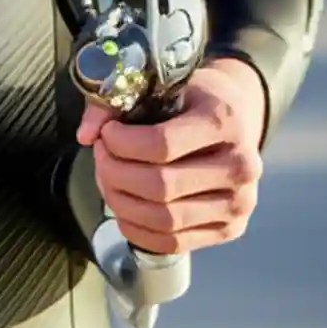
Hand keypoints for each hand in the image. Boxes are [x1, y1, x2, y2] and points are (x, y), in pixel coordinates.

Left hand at [76, 58, 266, 254]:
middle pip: (160, 186)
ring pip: (164, 219)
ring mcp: (239, 202)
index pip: (161, 145)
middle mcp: (241, 165)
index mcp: (225, 121)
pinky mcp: (231, 229)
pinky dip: (137, 229)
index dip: (121, 143)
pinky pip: (172, 242)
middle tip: (101, 157)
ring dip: (122, 203)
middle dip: (115, 173)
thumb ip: (116, 101)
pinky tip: (124, 208)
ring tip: (109, 181)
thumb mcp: (160, 85)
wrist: (238, 119)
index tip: (106, 134)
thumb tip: (85, 135)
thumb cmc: (193, 100)